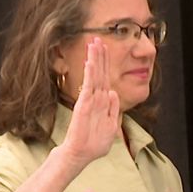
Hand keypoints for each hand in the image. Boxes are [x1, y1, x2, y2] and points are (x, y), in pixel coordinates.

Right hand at [60, 38, 120, 166]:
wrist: (79, 154)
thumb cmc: (93, 143)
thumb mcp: (111, 126)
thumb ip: (113, 109)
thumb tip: (113, 93)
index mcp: (101, 102)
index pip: (104, 77)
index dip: (104, 63)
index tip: (104, 47)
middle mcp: (94, 98)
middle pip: (98, 72)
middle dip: (99, 55)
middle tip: (97, 37)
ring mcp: (88, 101)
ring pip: (93, 76)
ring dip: (94, 59)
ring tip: (94, 43)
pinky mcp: (84, 106)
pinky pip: (88, 87)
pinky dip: (90, 75)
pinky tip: (90, 62)